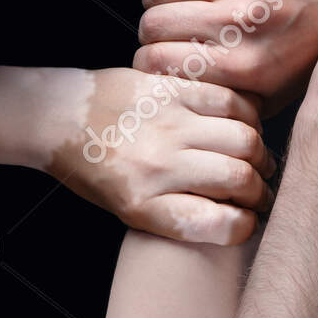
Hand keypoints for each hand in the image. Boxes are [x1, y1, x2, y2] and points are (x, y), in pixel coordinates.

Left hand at [52, 67, 274, 245]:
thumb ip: (174, 212)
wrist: (58, 117)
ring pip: (245, 139)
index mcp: (142, 205)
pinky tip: (243, 126)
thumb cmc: (91, 169)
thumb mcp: (125, 207)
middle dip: (260, 190)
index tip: (247, 223)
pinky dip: (248, 117)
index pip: (220, 224)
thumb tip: (232, 212)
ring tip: (255, 160)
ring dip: (259, 154)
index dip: (245, 226)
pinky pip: (231, 102)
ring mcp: (168, 123)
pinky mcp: (173, 90)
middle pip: (241, 179)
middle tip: (258, 191)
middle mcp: (158, 165)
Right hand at [134, 0, 317, 115]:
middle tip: (163, 33)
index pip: (158, 62)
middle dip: (150, 31)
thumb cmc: (306, 51)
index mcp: (245, 66)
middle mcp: (240, 22)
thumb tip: (174, 96)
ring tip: (170, 4)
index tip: (151, 60)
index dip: (146, 63)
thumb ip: (223, 100)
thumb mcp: (271, 96)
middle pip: (154, 23)